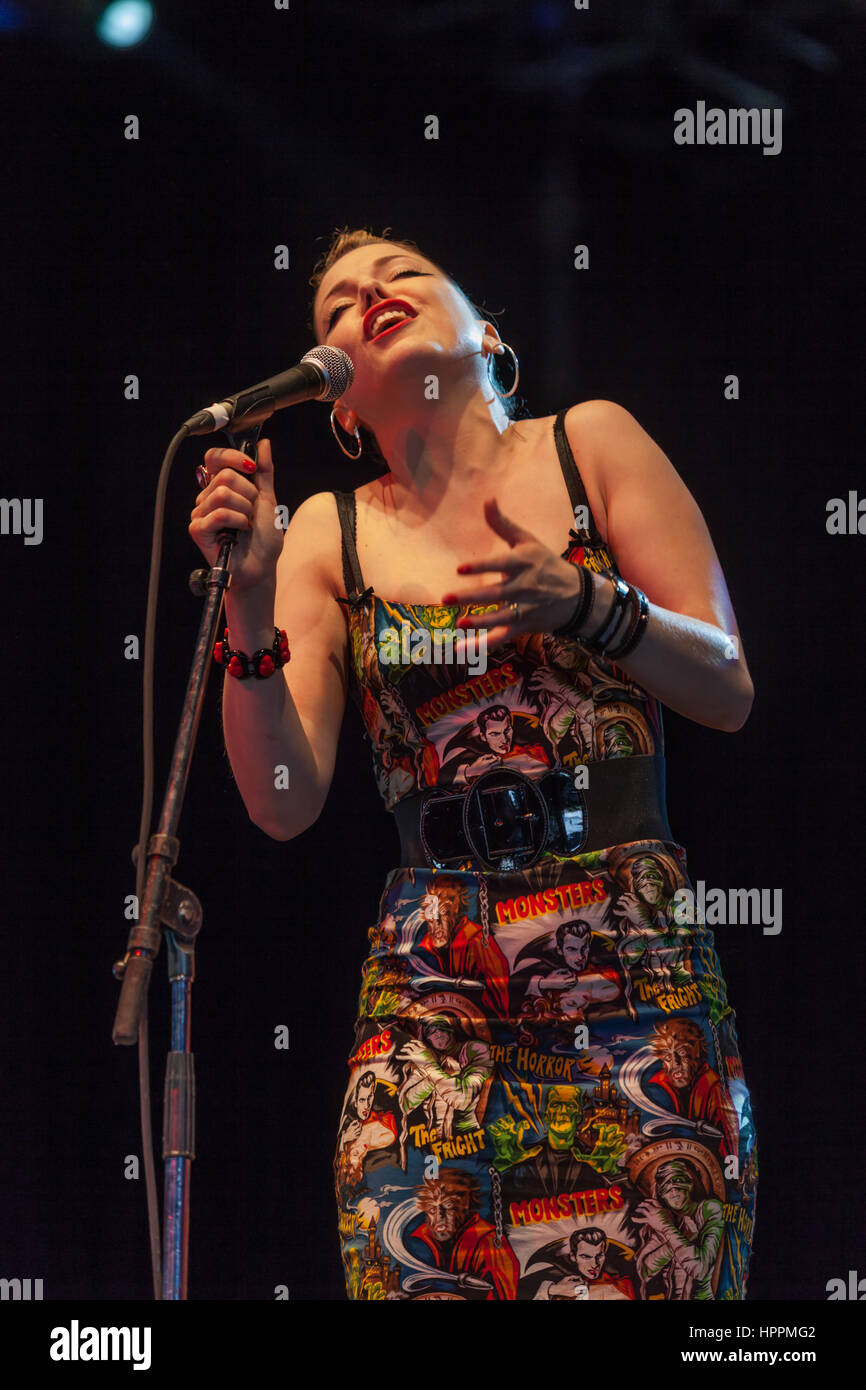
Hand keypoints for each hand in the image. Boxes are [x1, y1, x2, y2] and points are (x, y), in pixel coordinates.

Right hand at [188, 437, 284, 594]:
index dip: (232, 457)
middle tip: (251, 512)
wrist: (261, 567)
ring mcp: (200, 513)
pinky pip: (219, 513)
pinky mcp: (197, 529)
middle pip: (225, 476)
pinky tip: (239, 532)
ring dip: (244, 510)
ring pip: (223, 494)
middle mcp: (207, 497)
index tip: (251, 467)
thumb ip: (264, 472)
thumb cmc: (263, 538)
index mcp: (220, 486)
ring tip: (246, 524)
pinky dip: (237, 522)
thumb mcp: (267, 499)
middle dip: (248, 494)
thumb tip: (263, 444)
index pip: (214, 457)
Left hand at [440, 498, 586, 648]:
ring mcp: (525, 609)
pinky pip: (502, 637)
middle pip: (497, 594)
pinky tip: (462, 649)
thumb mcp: (527, 541)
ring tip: (459, 624)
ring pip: (501, 618)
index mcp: (524, 563)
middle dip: (473, 597)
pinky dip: (483, 645)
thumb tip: (487, 499)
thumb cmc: (545, 563)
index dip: (481, 567)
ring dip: (480, 623)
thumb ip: (503, 524)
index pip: (501, 564)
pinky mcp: (523, 625)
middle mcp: (525, 587)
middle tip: (446, 598)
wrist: (577, 595)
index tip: (459, 569)